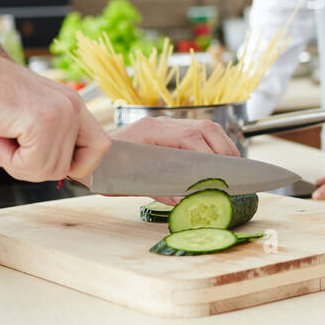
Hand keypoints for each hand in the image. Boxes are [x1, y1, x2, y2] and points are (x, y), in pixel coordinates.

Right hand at [0, 49, 110, 182]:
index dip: (79, 165)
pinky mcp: (42, 122)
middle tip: (9, 147)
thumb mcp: (23, 119)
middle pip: (71, 167)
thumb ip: (39, 144)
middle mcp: (73, 107)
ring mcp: (61, 114)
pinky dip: (7, 159)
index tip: (48, 163)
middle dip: (35, 168)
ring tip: (1, 133)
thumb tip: (43, 172)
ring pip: (49, 171)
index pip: (100, 147)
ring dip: (17, 162)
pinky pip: (30, 165)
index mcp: (71, 104)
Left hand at [113, 116, 240, 203]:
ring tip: (233, 165)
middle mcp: (160, 123)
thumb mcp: (130, 184)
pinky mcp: (167, 130)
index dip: (209, 153)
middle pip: (202, 127)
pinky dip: (212, 144)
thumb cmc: (105, 169)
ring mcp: (164, 124)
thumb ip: (158, 190)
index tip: (223, 171)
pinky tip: (218, 159)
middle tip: (236, 171)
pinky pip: (196, 131)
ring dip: (221, 144)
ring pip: (203, 126)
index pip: (188, 137)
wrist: (89, 154)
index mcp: (149, 132)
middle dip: (223, 148)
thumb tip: (185, 200)